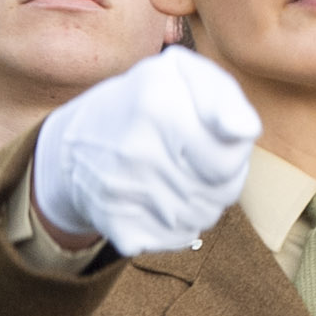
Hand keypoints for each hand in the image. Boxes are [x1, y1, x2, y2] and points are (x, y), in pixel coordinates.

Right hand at [30, 48, 262, 255]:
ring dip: (201, 202)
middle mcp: (138, 150)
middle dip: (221, 179)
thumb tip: (244, 131)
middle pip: (222, 192)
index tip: (214, 138)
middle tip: (195, 160)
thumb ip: (223, 95)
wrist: (71, 149)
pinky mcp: (119, 228)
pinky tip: (159, 203)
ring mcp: (125, 194)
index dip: (234, 152)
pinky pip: (179, 240)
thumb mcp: (179, 75)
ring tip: (176, 178)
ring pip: (204, 218)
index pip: (231, 158)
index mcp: (157, 105)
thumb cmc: (142, 105)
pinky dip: (178, 226)